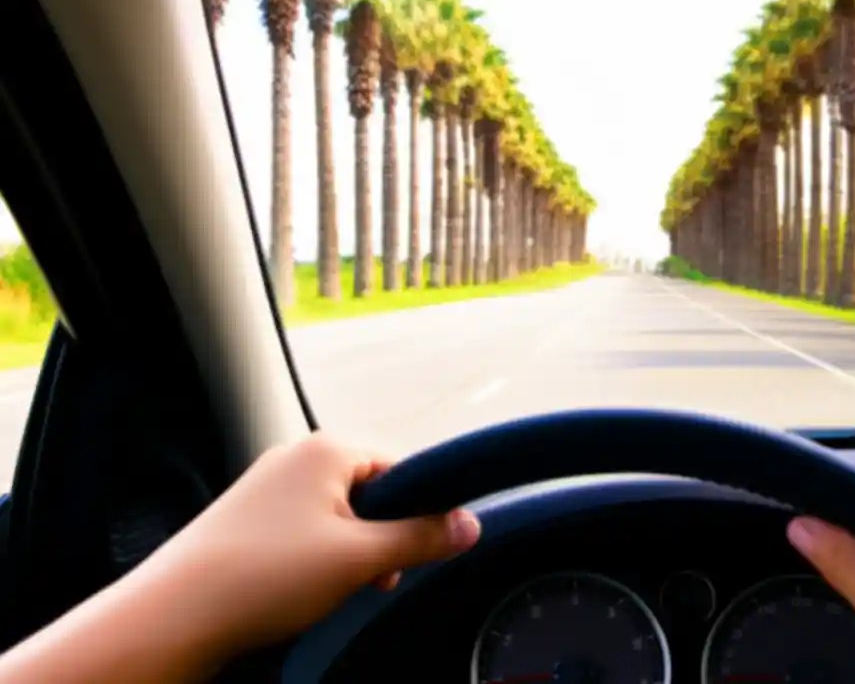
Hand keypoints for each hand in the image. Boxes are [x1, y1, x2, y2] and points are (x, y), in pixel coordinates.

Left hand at [0, 432, 479, 683]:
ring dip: (353, 553)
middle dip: (384, 537)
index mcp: (328, 448)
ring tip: (338, 590)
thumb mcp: (360, 559)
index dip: (421, 511)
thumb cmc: (265, 576)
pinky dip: (320, 559)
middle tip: (377, 578)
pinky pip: (307, 530)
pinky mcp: (248, 519)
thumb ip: (422, 538)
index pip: (404, 467)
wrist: (173, 615)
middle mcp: (297, 457)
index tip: (422, 552)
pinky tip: (307, 592)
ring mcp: (268, 487)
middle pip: (373, 491)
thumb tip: (470, 524)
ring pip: (340, 516)